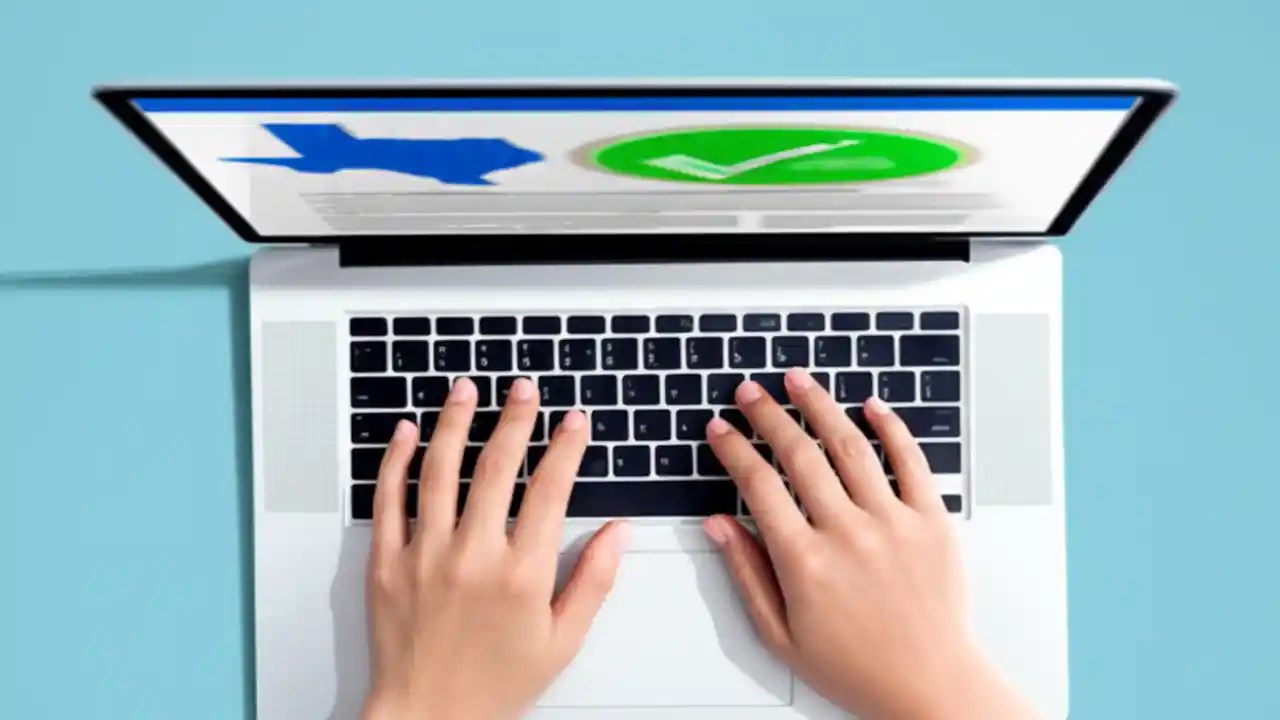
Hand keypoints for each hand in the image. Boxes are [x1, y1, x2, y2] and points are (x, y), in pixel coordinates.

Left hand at [361, 377, 630, 719]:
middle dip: (514, 419)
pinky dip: (394, 460)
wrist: (427, 719)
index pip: (550, 491)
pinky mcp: (386, 563)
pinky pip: (388, 499)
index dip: (565, 448)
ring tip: (465, 389)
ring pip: (439, 470)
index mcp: (521, 575)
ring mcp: (424, 556)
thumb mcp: (562, 641)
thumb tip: (618, 533)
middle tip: (523, 390)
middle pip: (495, 468)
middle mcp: (472, 557)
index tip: (573, 422)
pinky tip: (404, 432)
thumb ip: (594, 581)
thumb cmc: (494, 685)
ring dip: (453, 422)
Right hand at [702, 369, 1036, 719]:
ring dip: (819, 405)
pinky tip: (870, 405)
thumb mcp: (780, 634)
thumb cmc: (855, 666)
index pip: (758, 485)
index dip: (734, 449)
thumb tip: (718, 524)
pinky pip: (910, 460)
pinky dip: (890, 426)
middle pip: (799, 454)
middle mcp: (847, 534)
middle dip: (767, 415)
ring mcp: (892, 523)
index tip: (720, 429)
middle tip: (750, 391)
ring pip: (849, 445)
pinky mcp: (932, 521)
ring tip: (798, 381)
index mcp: (804, 562)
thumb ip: (746, 574)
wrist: (929, 685)